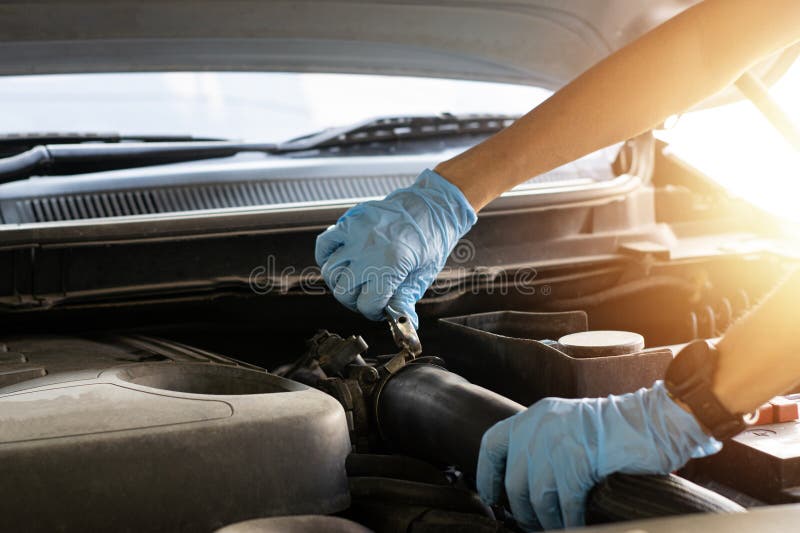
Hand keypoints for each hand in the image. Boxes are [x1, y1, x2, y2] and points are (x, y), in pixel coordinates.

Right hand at [315, 169, 475, 326]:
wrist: (431, 208)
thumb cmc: (430, 242)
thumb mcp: (422, 275)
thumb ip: (405, 301)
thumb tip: (405, 325)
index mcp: (391, 265)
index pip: (366, 304)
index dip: (374, 311)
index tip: (379, 307)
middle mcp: (369, 249)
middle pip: (343, 291)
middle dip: (355, 300)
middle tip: (367, 295)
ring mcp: (356, 234)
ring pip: (331, 272)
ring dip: (340, 282)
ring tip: (356, 280)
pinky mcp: (350, 221)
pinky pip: (324, 244)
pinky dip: (326, 257)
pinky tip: (341, 262)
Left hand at [477, 381, 720, 529]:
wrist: (653, 421)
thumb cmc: (614, 430)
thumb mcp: (567, 425)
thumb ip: (542, 443)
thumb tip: (520, 482)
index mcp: (533, 415)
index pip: (491, 444)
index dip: (487, 475)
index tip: (492, 498)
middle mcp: (539, 426)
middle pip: (514, 481)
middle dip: (521, 510)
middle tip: (531, 524)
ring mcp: (557, 444)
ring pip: (536, 497)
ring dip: (544, 521)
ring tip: (554, 527)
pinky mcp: (578, 463)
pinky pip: (563, 504)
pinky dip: (567, 521)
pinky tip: (574, 524)